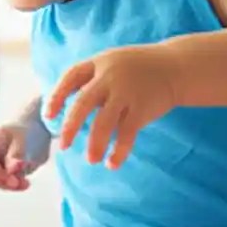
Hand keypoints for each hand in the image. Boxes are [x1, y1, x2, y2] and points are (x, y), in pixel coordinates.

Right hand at [0, 122, 44, 190]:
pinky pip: (8, 183)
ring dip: (9, 184)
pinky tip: (26, 183)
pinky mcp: (6, 172)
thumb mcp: (22, 138)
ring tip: (24, 183)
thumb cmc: (27, 129)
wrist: (36, 128)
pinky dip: (17, 185)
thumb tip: (11, 170)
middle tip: (14, 182)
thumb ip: (16, 153)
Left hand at [45, 45, 179, 168]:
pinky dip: (119, 150)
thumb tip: (64, 106)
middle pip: (83, 103)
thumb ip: (92, 81)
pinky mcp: (143, 108)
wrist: (178, 67)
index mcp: (99, 63)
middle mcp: (110, 77)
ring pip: (104, 122)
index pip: (70, 77)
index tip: (48, 115)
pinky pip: (127, 133)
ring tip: (91, 160)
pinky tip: (112, 163)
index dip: (57, 96)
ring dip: (95, 143)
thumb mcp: (112, 64)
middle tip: (63, 145)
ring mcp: (127, 92)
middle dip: (70, 126)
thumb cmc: (138, 69)